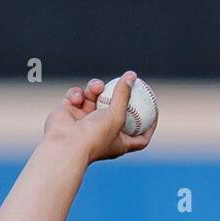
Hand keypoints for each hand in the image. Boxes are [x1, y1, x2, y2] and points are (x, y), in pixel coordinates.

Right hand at [42, 72, 156, 163]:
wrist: (64, 145)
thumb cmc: (94, 136)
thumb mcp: (116, 115)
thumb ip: (124, 95)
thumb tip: (132, 75)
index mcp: (118, 142)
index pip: (139, 136)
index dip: (149, 125)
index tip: (155, 110)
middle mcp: (102, 132)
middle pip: (115, 110)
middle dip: (118, 95)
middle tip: (124, 82)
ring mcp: (85, 121)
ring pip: (94, 96)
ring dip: (95, 88)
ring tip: (96, 87)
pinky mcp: (69, 112)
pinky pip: (77, 96)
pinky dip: (77, 94)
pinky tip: (76, 98)